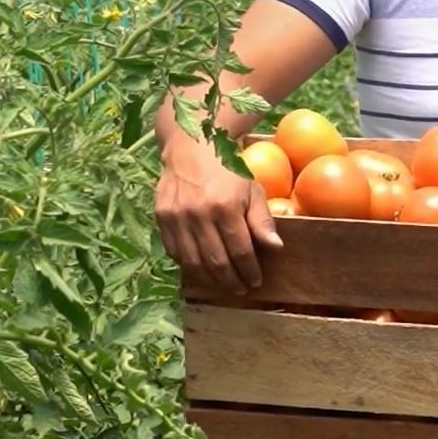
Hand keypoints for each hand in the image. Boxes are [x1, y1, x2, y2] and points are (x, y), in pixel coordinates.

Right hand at [153, 137, 282, 294]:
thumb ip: (262, 220)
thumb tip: (276, 247)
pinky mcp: (161, 218)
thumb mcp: (252, 189)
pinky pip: (175, 252)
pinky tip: (201, 272)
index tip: (256, 281)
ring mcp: (177, 218)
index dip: (249, 270)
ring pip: (193, 262)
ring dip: (209, 280)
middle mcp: (199, 215)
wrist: (193, 148)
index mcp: (226, 207)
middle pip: (216, 261)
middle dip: (230, 281)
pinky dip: (188, 267)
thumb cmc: (229, 170)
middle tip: (240, 290)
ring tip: (223, 286)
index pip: (240, 250)